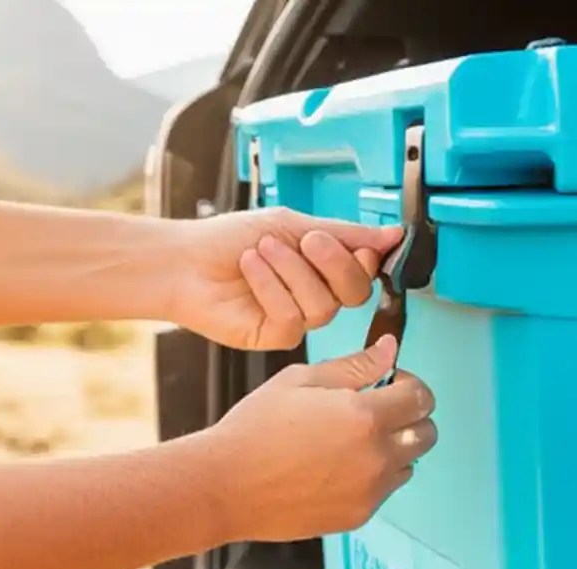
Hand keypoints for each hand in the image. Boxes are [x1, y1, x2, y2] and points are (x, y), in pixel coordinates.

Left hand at [167, 207, 403, 349]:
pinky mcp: (275, 336)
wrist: (184, 260)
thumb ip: (346, 233)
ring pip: (324, 305)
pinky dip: (270, 287)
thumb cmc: (227, 240)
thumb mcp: (292, 224)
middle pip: (356, 292)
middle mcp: (314, 294)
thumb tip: (392, 234)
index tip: (361, 244)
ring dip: (291, 270)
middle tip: (306, 241)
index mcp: (323, 267)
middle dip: (334, 263)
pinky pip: (293, 318)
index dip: (367, 258)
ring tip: (262, 251)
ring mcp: (297, 318)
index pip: (367, 270)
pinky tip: (250, 270)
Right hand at [180, 335, 436, 542]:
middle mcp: (376, 456)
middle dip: (411, 417)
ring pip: (409, 464)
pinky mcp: (358, 515)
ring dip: (394, 448)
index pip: (421, 397)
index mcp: (364, 416)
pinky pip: (384, 490)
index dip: (409, 385)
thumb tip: (389, 349)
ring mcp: (370, 490)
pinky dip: (373, 476)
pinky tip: (335, 466)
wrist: (225, 486)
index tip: (390, 384)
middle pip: (427, 433)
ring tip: (350, 441)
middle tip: (377, 410)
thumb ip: (355, 366)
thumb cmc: (256, 429)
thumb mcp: (302, 380)